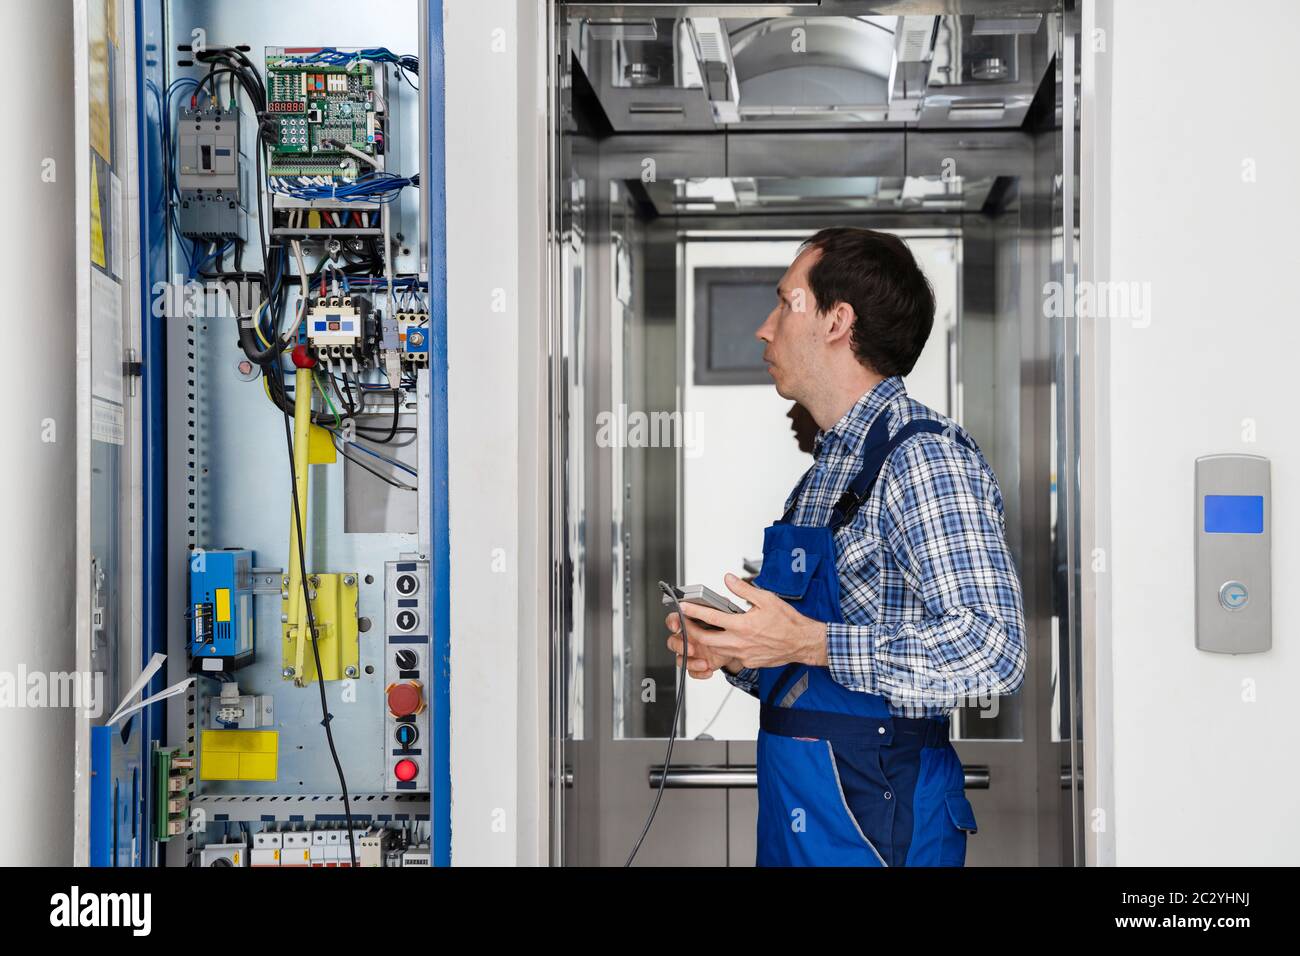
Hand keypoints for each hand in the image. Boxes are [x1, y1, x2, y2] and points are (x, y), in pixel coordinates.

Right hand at [665, 610, 737, 678]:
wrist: (736, 646)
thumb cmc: (725, 627)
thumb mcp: (724, 615)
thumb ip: (719, 607)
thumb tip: (722, 600)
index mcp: (690, 623)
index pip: (674, 620)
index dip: (673, 622)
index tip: (677, 626)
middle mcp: (687, 638)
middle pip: (672, 641)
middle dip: (679, 646)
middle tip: (690, 648)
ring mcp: (691, 652)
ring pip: (679, 659)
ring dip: (689, 662)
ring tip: (703, 663)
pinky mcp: (697, 664)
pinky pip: (691, 671)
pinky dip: (698, 673)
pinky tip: (708, 670)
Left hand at [673, 573, 828, 670]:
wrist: (802, 642)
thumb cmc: (788, 622)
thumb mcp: (766, 599)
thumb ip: (744, 590)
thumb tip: (728, 580)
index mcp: (743, 625)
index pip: (711, 617)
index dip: (693, 611)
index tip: (683, 607)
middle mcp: (740, 642)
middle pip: (706, 639)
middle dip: (692, 632)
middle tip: (685, 624)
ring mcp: (743, 654)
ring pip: (716, 649)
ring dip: (706, 641)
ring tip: (701, 630)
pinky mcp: (748, 662)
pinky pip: (731, 656)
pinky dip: (724, 648)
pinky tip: (726, 640)